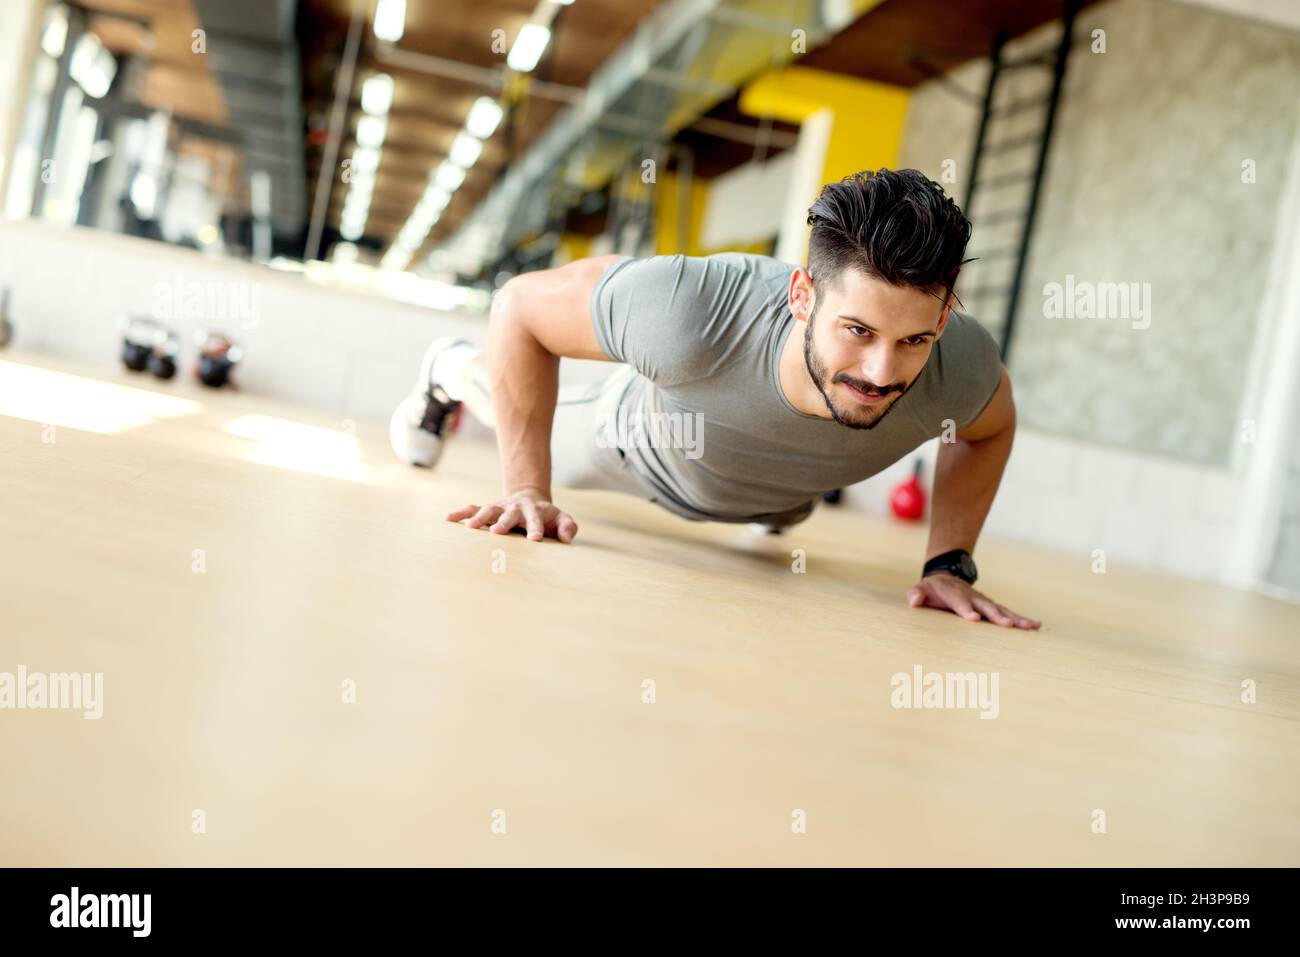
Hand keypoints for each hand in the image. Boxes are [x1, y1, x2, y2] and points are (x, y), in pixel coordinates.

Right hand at [446, 488, 577, 542]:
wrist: (529, 499)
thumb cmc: (547, 517)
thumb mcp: (562, 519)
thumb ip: (567, 527)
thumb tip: (567, 539)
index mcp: (535, 510)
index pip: (536, 519)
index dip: (536, 528)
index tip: (535, 539)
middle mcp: (516, 507)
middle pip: (510, 514)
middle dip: (503, 522)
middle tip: (497, 532)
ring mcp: (501, 507)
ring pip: (489, 510)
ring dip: (479, 518)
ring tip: (470, 528)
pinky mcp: (489, 509)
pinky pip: (473, 509)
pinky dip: (461, 513)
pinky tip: (448, 518)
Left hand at [906, 573, 1040, 628]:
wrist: (946, 578)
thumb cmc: (932, 590)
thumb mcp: (920, 589)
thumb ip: (916, 594)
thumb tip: (913, 600)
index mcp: (954, 595)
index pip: (960, 603)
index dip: (966, 610)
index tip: (974, 619)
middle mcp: (973, 597)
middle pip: (986, 607)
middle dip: (997, 616)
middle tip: (1008, 625)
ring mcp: (984, 602)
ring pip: (1001, 610)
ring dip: (1016, 618)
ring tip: (1031, 626)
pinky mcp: (992, 607)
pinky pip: (1007, 613)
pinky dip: (1021, 619)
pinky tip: (1036, 626)